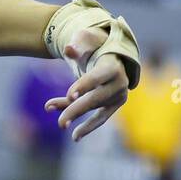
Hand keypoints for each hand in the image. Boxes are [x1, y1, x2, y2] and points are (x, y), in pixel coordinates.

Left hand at [43, 27, 129, 141]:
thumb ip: (77, 46)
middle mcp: (119, 82)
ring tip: (61, 124)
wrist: (111, 55)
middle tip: (60, 122)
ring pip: (94, 107)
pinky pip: (101, 118)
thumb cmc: (94, 47)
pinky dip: (88, 127)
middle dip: (77, 109)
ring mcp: (118, 95)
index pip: (97, 77)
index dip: (84, 85)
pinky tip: (75, 137)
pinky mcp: (114, 105)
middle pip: (96, 98)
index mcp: (112, 66)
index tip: (69, 96)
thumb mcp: (86, 42)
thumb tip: (68, 49)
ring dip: (76, 115)